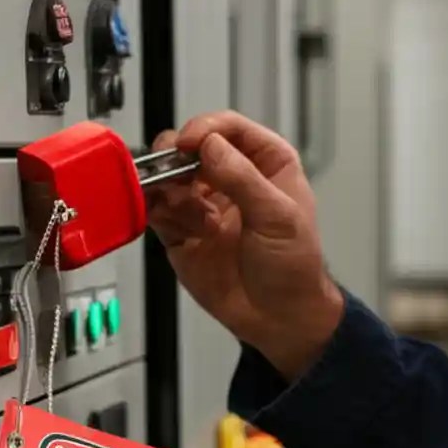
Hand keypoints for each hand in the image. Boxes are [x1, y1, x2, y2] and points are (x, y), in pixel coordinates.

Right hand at [147, 111, 343, 380]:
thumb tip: (211, 146)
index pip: (229, 128)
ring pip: (169, 176)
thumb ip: (243, 178)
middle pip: (192, 147)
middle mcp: (230, 178)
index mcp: (265, 164)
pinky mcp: (181, 232)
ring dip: (164, 184)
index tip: (190, 142)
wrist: (279, 318)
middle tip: (169, 167)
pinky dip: (154, 208)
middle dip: (176, 155)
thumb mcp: (278, 217)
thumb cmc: (294, 267)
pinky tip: (163, 214)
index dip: (206, 129)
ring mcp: (203, 204)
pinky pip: (157, 210)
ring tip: (171, 200)